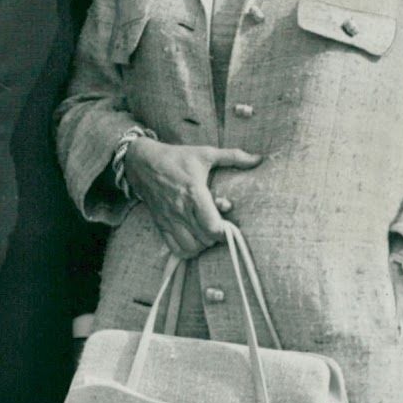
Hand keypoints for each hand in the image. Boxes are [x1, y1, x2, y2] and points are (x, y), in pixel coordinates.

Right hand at [123, 139, 262, 257]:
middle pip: (204, 240)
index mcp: (194, 193)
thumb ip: (234, 157)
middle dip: (216, 236)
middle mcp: (180, 210)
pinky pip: (176, 249)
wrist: (143, 163)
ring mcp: (169, 220)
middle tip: (220, 225)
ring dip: (203, 244)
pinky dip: (188, 249)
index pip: (212, 227)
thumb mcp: (206, 153)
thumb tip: (259, 158)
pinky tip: (194, 238)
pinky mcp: (161, 225)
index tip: (228, 223)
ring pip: (191, 248)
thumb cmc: (176, 158)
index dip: (224, 231)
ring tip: (207, 233)